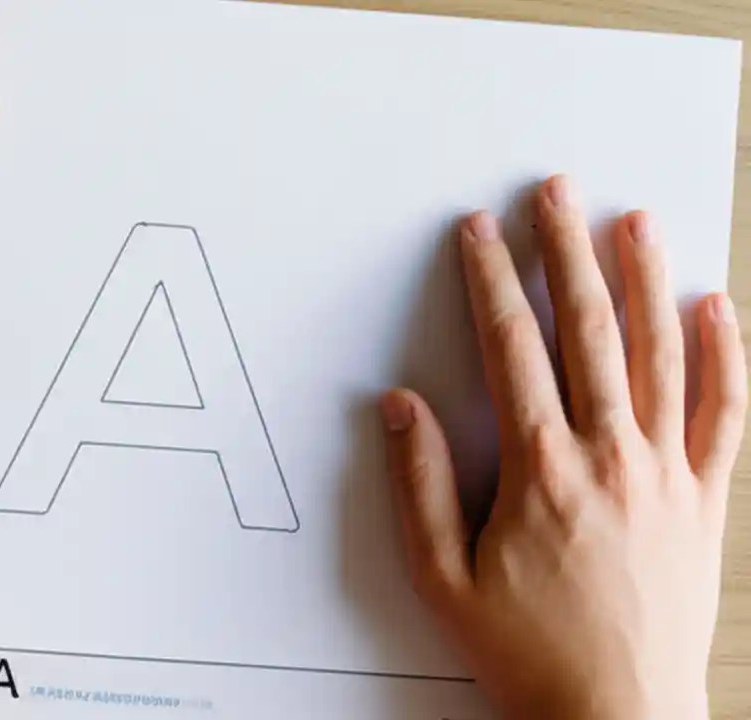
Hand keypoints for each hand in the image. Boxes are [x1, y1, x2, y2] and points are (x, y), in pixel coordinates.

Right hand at [381, 176, 745, 718]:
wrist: (615, 716)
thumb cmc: (526, 652)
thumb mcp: (441, 578)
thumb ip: (418, 486)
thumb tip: (400, 408)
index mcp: (542, 471)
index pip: (513, 349)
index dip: (492, 282)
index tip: (480, 234)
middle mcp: (611, 457)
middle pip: (589, 331)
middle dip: (566, 253)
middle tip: (556, 194)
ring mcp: (666, 473)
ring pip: (660, 354)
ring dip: (644, 281)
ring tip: (633, 223)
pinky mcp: (703, 498)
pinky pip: (723, 412)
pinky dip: (725, 355)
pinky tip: (716, 307)